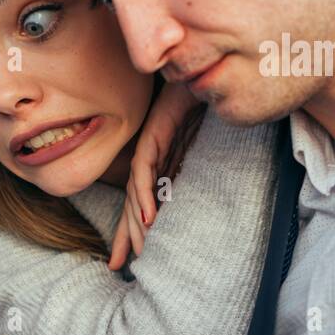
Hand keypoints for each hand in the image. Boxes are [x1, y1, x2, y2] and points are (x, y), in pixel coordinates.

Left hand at [109, 83, 204, 270]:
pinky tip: (149, 217)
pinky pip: (147, 168)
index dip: (132, 232)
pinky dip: (146, 193)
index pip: (143, 203)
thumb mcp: (207, 144)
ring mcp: (150, 145)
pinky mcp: (154, 132)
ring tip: (139, 250)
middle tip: (117, 265)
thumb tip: (217, 205)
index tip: (125, 261)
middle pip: (133, 203)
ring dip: (136, 222)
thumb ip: (200, 168)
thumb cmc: (211, 102)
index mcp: (164, 163)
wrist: (207, 68)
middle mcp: (152, 157)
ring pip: (136, 191)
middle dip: (124, 235)